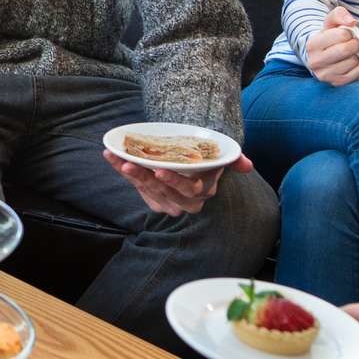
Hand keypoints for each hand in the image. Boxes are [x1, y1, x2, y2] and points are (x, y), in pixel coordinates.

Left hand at [103, 149, 252, 215]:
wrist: (192, 158)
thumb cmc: (206, 158)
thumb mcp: (221, 157)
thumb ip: (234, 159)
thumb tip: (247, 165)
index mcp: (201, 191)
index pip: (187, 189)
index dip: (173, 181)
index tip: (159, 169)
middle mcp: (183, 201)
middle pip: (162, 191)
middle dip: (144, 179)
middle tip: (128, 164)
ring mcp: (165, 200)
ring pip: (146, 189)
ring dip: (128, 174)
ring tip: (114, 158)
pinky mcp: (150, 197)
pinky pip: (135, 186)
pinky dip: (122, 173)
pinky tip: (111, 158)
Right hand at [305, 6, 358, 85]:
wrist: (319, 56)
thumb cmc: (327, 37)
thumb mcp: (330, 22)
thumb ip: (339, 14)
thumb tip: (352, 22)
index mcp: (312, 44)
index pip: (342, 35)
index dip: (349, 32)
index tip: (346, 34)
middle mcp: (315, 62)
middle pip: (346, 50)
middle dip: (355, 43)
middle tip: (353, 42)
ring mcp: (325, 75)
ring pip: (353, 62)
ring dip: (358, 55)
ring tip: (351, 52)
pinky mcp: (336, 83)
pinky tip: (353, 61)